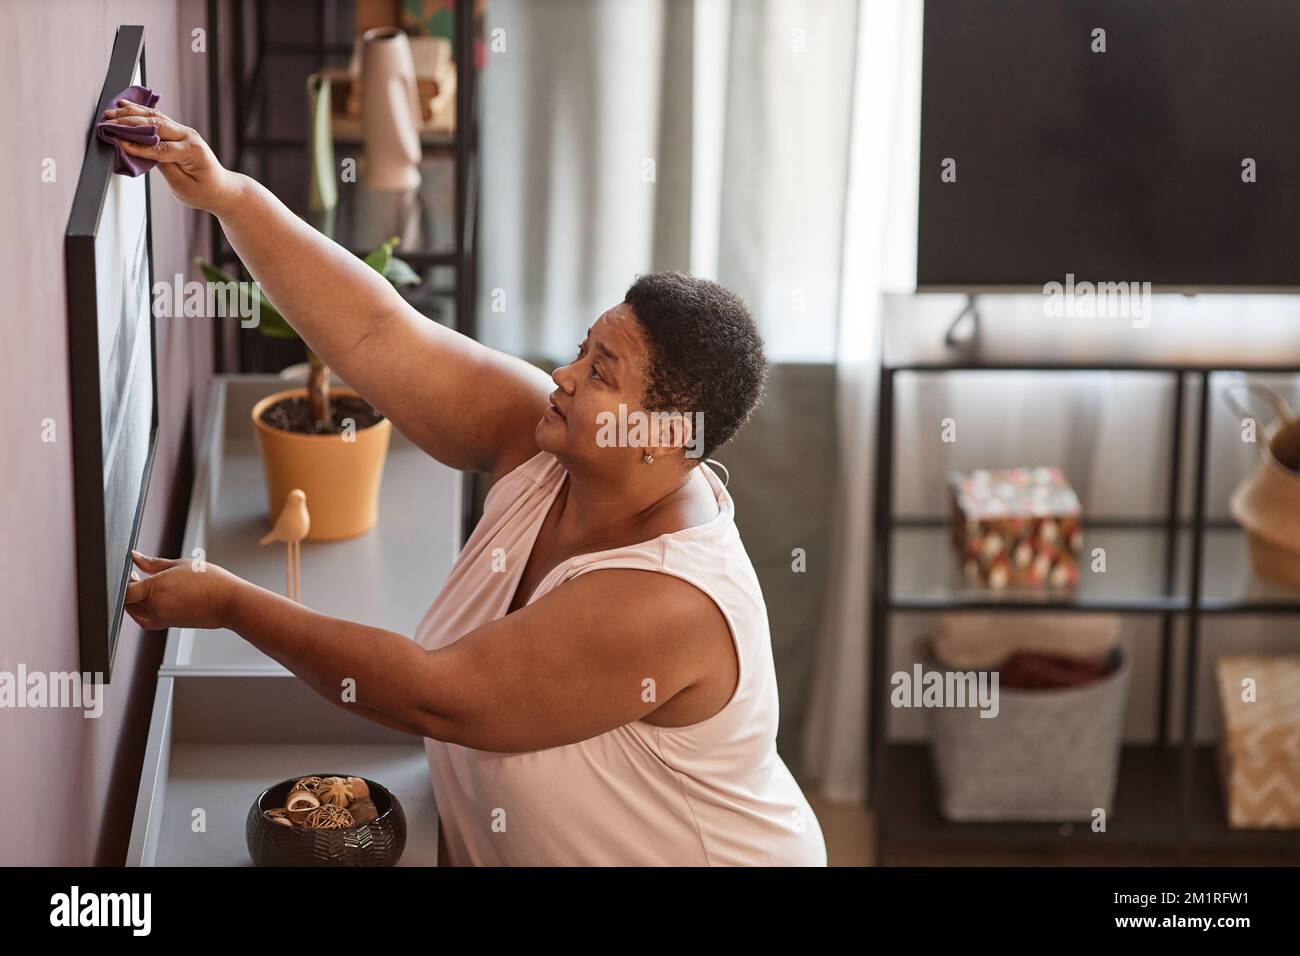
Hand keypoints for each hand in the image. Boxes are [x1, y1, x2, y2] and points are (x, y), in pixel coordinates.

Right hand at [101, 100, 242, 214]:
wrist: (220, 188)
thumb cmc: (204, 191)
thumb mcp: (183, 187)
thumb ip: (164, 167)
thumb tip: (142, 152)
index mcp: (192, 150)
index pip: (161, 147)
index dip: (140, 147)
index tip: (120, 144)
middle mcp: (188, 136)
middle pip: (156, 126)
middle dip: (130, 123)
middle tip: (108, 123)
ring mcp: (183, 131)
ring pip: (154, 117)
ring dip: (131, 113)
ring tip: (111, 112)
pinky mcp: (177, 130)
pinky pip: (156, 117)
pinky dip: (139, 111)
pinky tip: (124, 105)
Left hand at [124, 551, 238, 631]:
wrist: (228, 602)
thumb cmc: (210, 582)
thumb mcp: (180, 564)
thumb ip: (153, 562)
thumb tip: (136, 556)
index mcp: (155, 589)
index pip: (126, 590)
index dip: (125, 580)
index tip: (131, 571)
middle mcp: (155, 607)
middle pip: (128, 602)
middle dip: (129, 589)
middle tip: (137, 576)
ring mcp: (161, 618)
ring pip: (135, 613)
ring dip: (134, 602)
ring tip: (145, 587)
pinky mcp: (169, 624)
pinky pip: (147, 620)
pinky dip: (144, 611)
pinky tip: (155, 599)